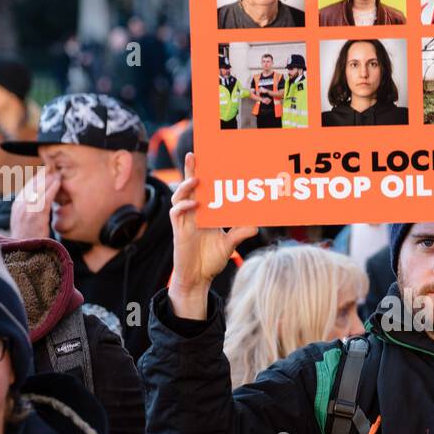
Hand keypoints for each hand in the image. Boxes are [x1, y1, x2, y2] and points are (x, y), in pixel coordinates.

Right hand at [9, 169, 58, 239]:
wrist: (23, 251)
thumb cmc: (28, 237)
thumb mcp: (24, 220)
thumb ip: (30, 209)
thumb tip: (39, 200)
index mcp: (17, 205)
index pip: (28, 187)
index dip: (37, 178)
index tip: (46, 171)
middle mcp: (20, 205)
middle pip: (32, 185)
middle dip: (43, 176)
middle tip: (54, 168)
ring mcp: (27, 210)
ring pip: (38, 189)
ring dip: (49, 179)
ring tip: (58, 173)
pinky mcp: (35, 216)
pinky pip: (44, 199)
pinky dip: (52, 189)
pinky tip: (58, 183)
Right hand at [168, 152, 257, 319]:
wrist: (197, 279)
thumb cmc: (210, 261)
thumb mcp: (229, 245)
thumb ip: (240, 233)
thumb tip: (257, 226)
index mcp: (206, 214)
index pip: (205, 191)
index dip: (206, 176)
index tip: (213, 161)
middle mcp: (194, 214)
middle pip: (190, 188)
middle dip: (191, 171)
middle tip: (194, 155)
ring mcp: (185, 221)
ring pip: (180, 197)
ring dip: (186, 187)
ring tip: (195, 180)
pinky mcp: (178, 231)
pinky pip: (176, 214)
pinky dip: (183, 207)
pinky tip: (192, 205)